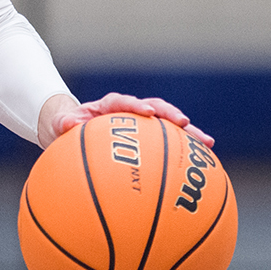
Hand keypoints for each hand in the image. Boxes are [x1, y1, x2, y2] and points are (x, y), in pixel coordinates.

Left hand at [38, 92, 212, 148]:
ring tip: (209, 144)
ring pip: (168, 126)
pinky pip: (168, 145)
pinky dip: (183, 154)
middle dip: (172, 115)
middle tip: (187, 124)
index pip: (124, 101)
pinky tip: (201, 168)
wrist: (72, 129)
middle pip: (156, 108)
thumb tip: (68, 124)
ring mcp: (141, 125)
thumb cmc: (67, 126)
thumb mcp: (61, 124)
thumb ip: (64, 123)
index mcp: (108, 106)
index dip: (137, 105)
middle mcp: (129, 112)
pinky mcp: (148, 138)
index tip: (147, 112)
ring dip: (189, 134)